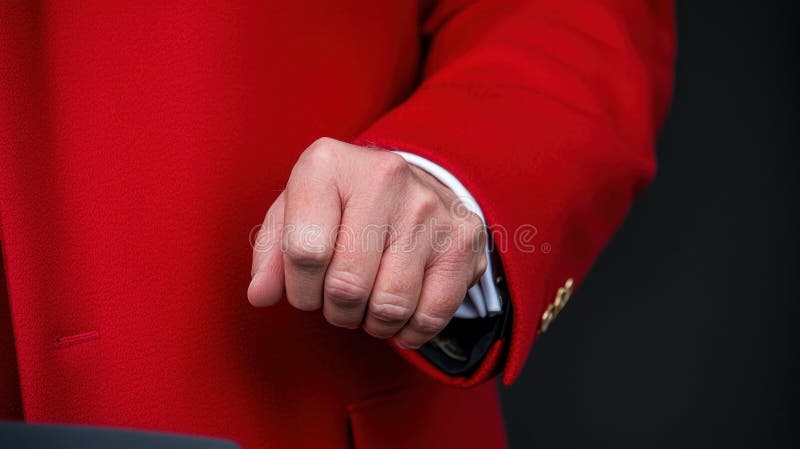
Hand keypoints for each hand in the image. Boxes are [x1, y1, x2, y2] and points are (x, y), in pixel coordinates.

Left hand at [247, 138, 486, 348]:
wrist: (408, 182)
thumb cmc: (339, 204)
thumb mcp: (294, 213)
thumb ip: (272, 254)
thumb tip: (260, 295)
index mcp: (328, 163)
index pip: (304, 252)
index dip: (299, 287)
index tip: (306, 285)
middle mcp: (384, 176)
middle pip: (346, 285)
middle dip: (334, 309)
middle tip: (338, 298)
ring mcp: (429, 207)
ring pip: (389, 306)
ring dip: (371, 323)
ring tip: (368, 304)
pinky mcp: (464, 237)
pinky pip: (432, 314)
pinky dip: (410, 331)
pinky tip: (400, 316)